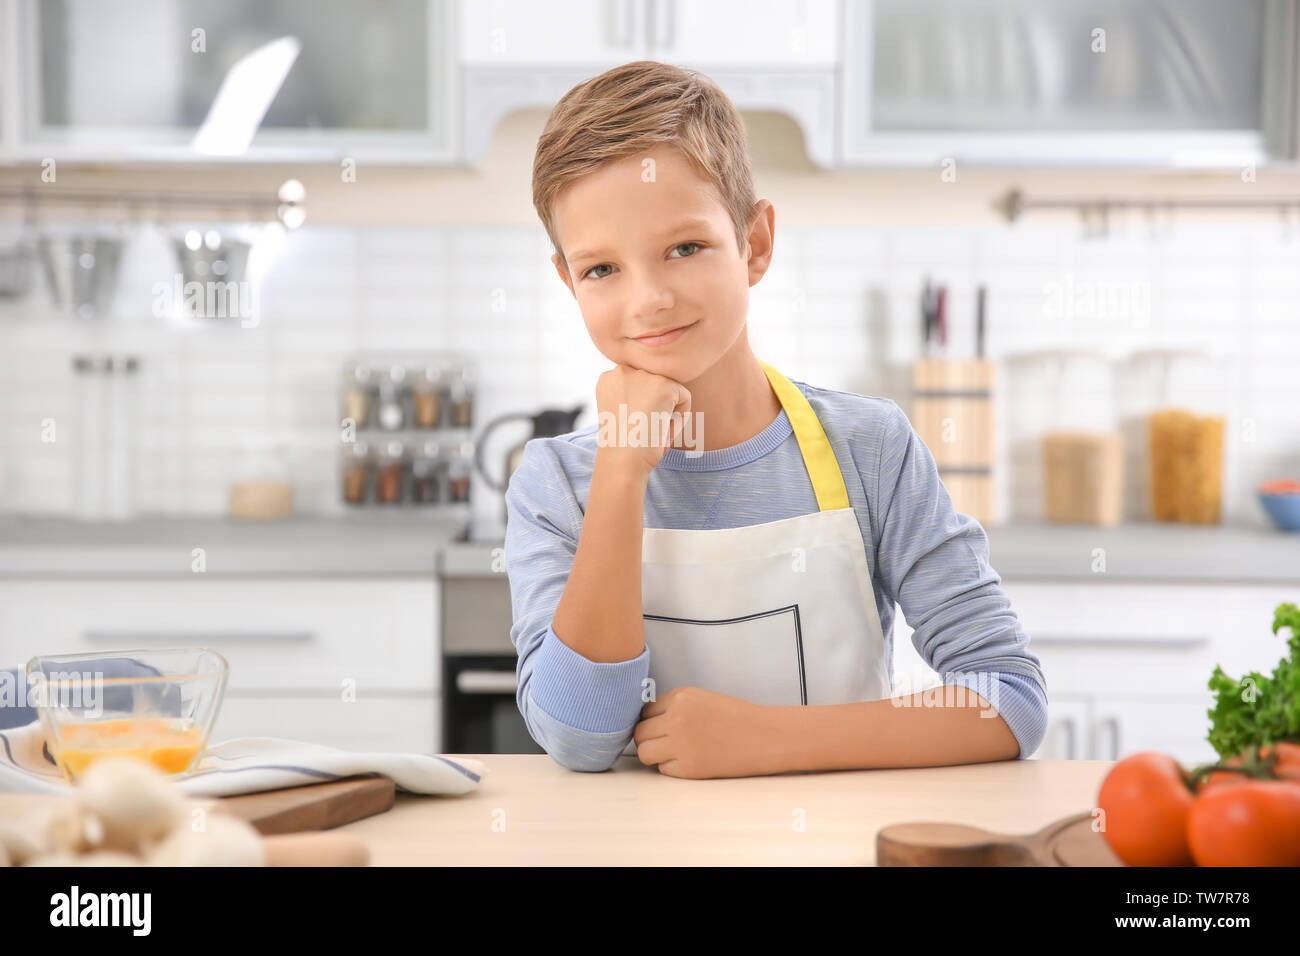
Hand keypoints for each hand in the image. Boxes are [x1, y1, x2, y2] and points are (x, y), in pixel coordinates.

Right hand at [594, 364, 691, 475]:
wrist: (622, 459)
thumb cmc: (622, 445)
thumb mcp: (621, 414)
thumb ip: (635, 398)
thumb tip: (662, 397)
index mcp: (609, 378)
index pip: (640, 385)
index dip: (643, 408)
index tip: (637, 426)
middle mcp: (623, 371)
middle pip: (655, 386)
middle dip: (656, 408)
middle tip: (646, 430)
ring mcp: (644, 376)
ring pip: (670, 391)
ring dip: (668, 413)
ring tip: (654, 432)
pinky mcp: (664, 385)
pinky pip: (684, 398)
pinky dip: (680, 418)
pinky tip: (663, 430)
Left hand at [633, 686, 786, 778]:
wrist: (764, 737)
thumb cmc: (738, 717)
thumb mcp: (703, 698)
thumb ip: (676, 706)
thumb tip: (649, 719)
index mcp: (681, 697)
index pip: (645, 710)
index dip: (652, 720)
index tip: (660, 726)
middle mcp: (676, 719)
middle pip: (640, 732)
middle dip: (648, 737)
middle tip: (662, 742)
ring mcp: (680, 744)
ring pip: (644, 752)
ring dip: (652, 753)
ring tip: (669, 753)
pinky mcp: (688, 767)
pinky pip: (663, 769)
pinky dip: (670, 767)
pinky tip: (687, 761)